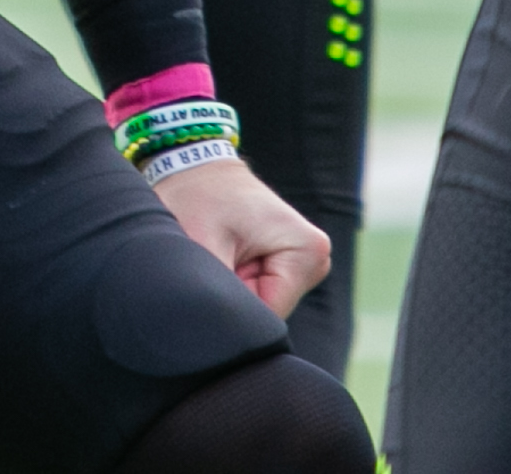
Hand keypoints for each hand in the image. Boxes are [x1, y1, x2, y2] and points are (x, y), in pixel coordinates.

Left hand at [150, 153, 330, 318]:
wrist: (194, 166)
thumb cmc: (196, 197)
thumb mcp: (199, 246)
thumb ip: (214, 297)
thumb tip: (214, 345)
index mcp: (308, 252)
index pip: (268, 318)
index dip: (231, 307)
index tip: (211, 272)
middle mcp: (316, 260)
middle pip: (269, 315)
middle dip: (233, 298)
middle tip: (213, 259)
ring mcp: (304, 263)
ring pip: (262, 308)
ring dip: (233, 291)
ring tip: (218, 254)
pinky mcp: (289, 265)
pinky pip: (259, 296)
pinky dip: (236, 284)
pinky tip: (225, 256)